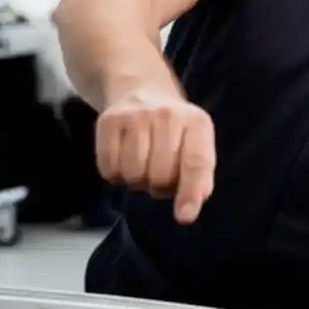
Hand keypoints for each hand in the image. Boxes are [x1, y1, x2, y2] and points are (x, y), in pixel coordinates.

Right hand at [95, 89, 215, 223]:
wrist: (141, 90)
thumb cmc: (174, 129)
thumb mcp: (196, 143)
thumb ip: (200, 173)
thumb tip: (195, 201)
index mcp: (197, 122)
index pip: (196, 163)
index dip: (190, 193)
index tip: (184, 217)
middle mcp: (167, 115)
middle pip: (161, 175)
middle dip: (160, 187)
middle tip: (159, 174)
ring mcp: (136, 115)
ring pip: (133, 174)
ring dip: (136, 181)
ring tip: (142, 165)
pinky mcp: (108, 121)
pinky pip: (108, 168)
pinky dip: (115, 175)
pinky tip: (123, 159)